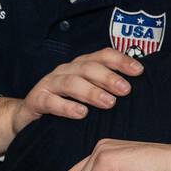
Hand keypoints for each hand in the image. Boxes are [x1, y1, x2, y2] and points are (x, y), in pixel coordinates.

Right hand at [10, 48, 144, 135]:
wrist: (30, 114)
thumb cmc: (67, 103)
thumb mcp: (89, 94)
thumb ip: (108, 89)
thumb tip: (140, 90)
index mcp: (82, 66)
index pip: (103, 56)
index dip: (121, 61)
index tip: (139, 71)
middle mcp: (66, 70)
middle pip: (88, 68)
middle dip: (109, 77)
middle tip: (126, 90)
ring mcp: (50, 83)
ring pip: (71, 82)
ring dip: (91, 92)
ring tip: (109, 103)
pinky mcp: (36, 99)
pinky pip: (50, 101)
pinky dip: (66, 107)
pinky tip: (81, 113)